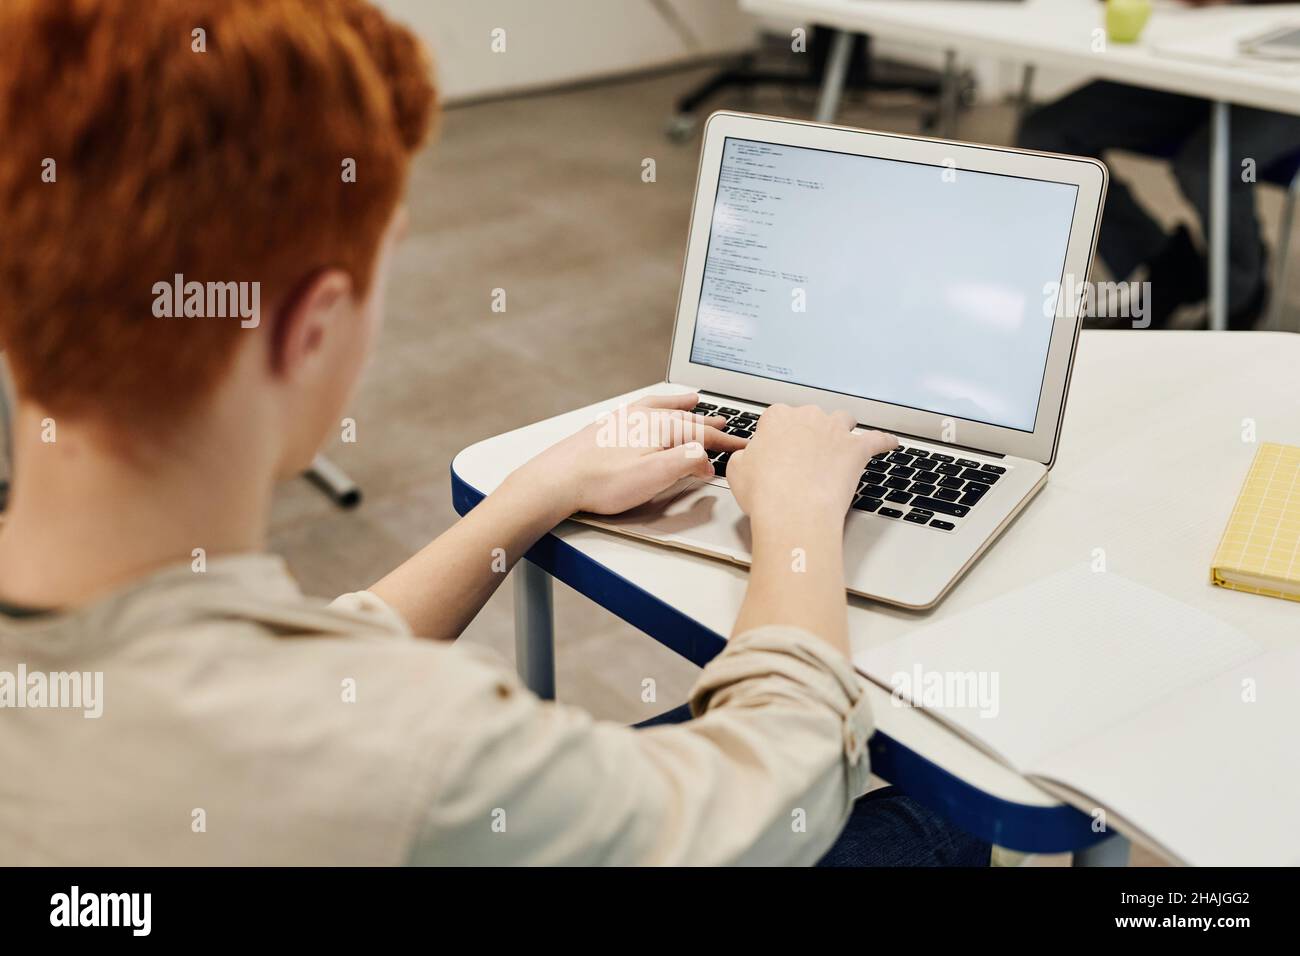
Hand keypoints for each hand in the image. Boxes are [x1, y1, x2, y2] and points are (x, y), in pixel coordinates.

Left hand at [514, 392, 747, 518]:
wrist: (557, 478)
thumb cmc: (602, 482)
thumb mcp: (654, 477)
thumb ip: (686, 463)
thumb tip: (707, 459)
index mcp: (660, 428)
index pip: (703, 434)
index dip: (726, 442)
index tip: (744, 446)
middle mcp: (644, 417)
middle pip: (685, 418)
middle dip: (709, 421)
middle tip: (727, 423)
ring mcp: (624, 420)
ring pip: (662, 408)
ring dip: (682, 406)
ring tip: (693, 400)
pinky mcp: (607, 426)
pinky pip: (640, 409)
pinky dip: (654, 406)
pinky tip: (649, 409)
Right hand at [726, 405, 895, 528]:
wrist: (794, 511)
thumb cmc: (765, 492)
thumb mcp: (737, 470)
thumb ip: (746, 456)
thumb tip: (750, 456)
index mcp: (778, 418)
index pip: (779, 417)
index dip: (779, 436)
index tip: (778, 451)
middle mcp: (808, 417)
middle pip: (812, 417)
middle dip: (809, 433)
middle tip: (803, 458)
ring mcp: (835, 431)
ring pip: (843, 420)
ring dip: (842, 430)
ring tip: (840, 446)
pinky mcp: (857, 449)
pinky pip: (877, 439)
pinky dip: (883, 441)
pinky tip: (889, 443)